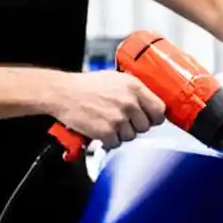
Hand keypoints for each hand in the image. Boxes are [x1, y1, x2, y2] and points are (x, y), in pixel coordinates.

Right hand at [49, 71, 165, 149]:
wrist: (63, 93)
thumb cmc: (86, 85)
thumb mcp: (115, 78)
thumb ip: (134, 90)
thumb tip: (150, 103)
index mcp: (134, 86)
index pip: (160, 109)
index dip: (155, 117)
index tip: (149, 119)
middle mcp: (129, 102)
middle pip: (146, 126)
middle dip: (135, 126)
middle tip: (121, 120)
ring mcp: (118, 118)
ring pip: (131, 136)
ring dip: (120, 134)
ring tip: (107, 122)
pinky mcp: (106, 132)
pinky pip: (116, 144)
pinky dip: (108, 141)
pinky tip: (100, 129)